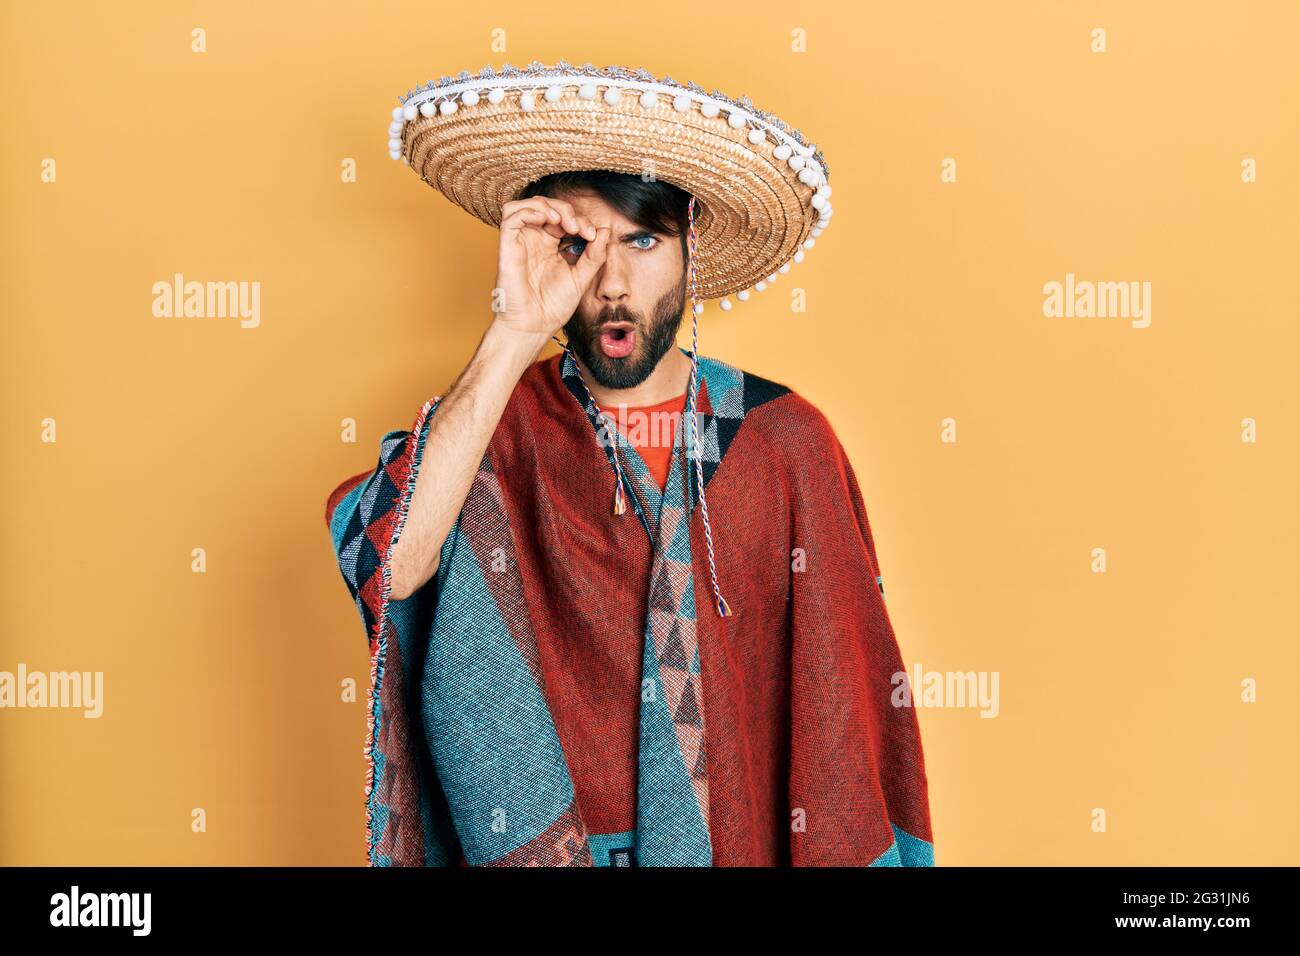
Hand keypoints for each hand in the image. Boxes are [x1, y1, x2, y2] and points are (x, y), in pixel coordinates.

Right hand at [491, 196, 609, 340]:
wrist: (534, 326)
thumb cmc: (553, 306)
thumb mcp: (582, 277)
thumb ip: (594, 255)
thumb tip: (605, 231)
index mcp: (551, 246)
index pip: (564, 219)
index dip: (580, 220)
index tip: (593, 236)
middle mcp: (535, 240)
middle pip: (547, 206)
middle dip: (566, 210)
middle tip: (578, 228)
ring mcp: (521, 241)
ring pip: (528, 205)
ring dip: (548, 205)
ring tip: (563, 222)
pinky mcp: (508, 244)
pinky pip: (511, 214)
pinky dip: (529, 210)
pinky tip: (547, 219)